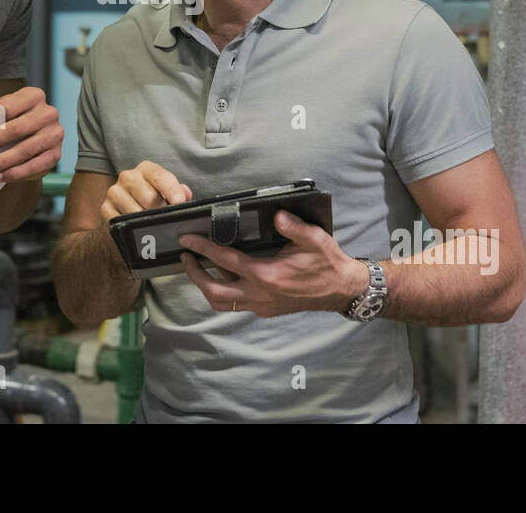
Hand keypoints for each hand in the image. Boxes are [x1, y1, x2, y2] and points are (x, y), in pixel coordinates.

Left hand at [0, 87, 62, 182]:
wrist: (21, 138)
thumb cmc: (2, 119)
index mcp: (33, 96)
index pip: (7, 107)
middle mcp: (48, 113)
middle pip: (16, 129)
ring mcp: (54, 135)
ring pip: (25, 150)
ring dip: (0, 162)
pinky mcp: (55, 155)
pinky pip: (34, 167)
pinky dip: (13, 174)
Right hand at [98, 160, 191, 221]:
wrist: (129, 211)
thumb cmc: (154, 201)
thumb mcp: (168, 193)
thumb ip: (179, 192)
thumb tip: (185, 194)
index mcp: (146, 169)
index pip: (159, 176)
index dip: (171, 189)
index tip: (180, 202)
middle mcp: (127, 177)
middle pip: (149, 197)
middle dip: (160, 211)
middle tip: (163, 217)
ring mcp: (114, 192)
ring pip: (135, 212)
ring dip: (146, 222)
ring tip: (151, 223)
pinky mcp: (105, 208)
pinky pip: (121, 222)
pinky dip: (132, 228)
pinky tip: (137, 227)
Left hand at [178, 210, 367, 317]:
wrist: (340, 289)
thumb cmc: (326, 263)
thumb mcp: (314, 240)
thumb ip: (294, 227)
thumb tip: (276, 215)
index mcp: (267, 275)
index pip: (225, 260)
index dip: (203, 249)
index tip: (187, 240)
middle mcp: (259, 294)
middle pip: (213, 290)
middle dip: (194, 274)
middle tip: (185, 257)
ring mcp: (261, 305)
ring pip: (222, 303)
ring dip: (205, 287)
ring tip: (197, 268)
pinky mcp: (265, 310)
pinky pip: (236, 305)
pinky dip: (223, 292)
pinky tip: (222, 276)